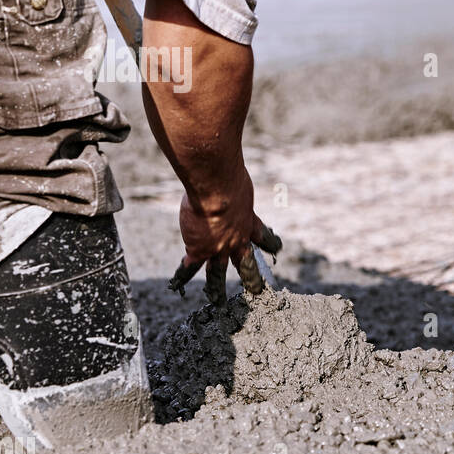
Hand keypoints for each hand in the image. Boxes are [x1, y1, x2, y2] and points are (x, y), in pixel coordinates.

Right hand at [168, 166, 282, 304]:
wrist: (216, 188)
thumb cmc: (229, 176)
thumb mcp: (238, 178)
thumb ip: (233, 175)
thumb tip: (226, 151)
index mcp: (249, 223)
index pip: (262, 235)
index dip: (269, 242)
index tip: (277, 249)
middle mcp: (235, 240)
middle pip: (246, 262)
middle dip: (252, 276)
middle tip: (258, 289)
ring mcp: (217, 249)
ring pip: (217, 275)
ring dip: (216, 288)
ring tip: (217, 301)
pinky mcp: (198, 251)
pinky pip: (188, 269)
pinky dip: (182, 277)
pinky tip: (177, 286)